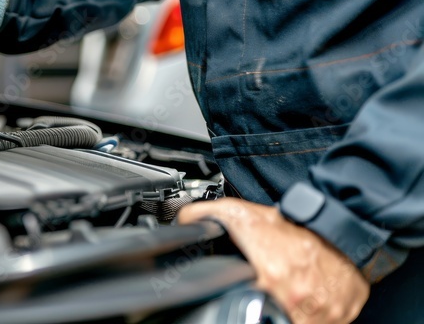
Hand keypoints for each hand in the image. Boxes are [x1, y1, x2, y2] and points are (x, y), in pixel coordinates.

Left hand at [178, 198, 368, 323]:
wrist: (342, 228)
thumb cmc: (294, 224)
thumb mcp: (242, 213)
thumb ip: (207, 216)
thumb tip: (183, 222)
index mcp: (270, 278)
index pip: (244, 301)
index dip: (238, 297)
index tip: (241, 289)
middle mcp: (295, 299)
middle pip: (268, 314)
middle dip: (264, 304)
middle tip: (265, 289)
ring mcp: (321, 312)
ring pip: (293, 321)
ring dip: (287, 311)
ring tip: (284, 294)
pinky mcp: (340, 316)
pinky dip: (311, 314)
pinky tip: (305, 298)